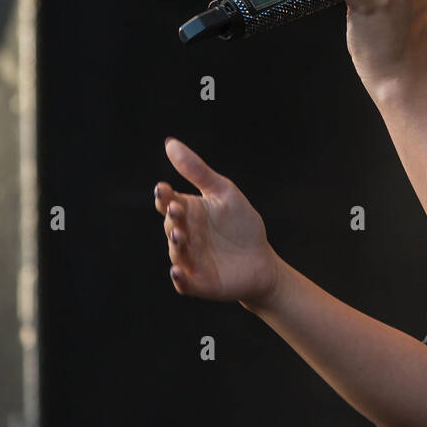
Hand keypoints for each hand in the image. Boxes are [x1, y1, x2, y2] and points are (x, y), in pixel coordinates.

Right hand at [154, 137, 279, 308]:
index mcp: (187, 213)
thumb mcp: (223, 192)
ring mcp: (189, 260)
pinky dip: (180, 278)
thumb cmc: (241, 224)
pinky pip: (184, 282)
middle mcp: (183, 236)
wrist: (262, 260)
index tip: (163, 188)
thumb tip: (169, 143)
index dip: (164, 196)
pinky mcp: (199, 283)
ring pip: (177, 252)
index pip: (168, 202)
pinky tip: (178, 271)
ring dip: (176, 244)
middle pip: (172, 225)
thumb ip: (198, 171)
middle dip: (173, 218)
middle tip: (178, 209)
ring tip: (179, 234)